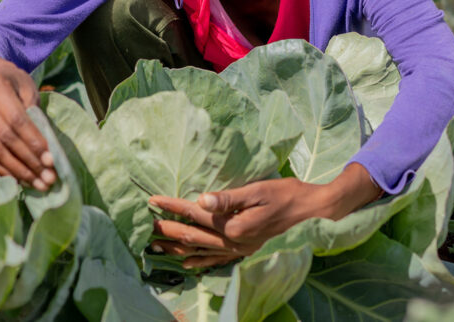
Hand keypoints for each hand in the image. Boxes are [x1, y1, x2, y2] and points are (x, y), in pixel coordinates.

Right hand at [0, 53, 55, 189]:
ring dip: (18, 171)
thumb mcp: (26, 86)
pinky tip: (19, 179)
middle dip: (29, 161)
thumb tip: (46, 149)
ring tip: (37, 183)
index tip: (51, 160)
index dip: (34, 142)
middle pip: (5, 138)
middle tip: (48, 178)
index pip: (16, 120)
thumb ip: (34, 112)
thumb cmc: (11, 81)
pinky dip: (2, 170)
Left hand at [149, 163, 381, 268]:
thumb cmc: (285, 193)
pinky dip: (199, 261)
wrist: (309, 209)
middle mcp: (234, 241)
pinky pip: (217, 259)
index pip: (196, 214)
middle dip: (167, 230)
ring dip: (177, 248)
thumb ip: (228, 198)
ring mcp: (240, 249)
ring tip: (154, 245)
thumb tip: (200, 200)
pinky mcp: (245, 250)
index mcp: (235, 225)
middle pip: (193, 235)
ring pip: (201, 250)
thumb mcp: (257, 190)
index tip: (152, 199)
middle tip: (144, 224)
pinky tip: (185, 263)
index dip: (173, 206)